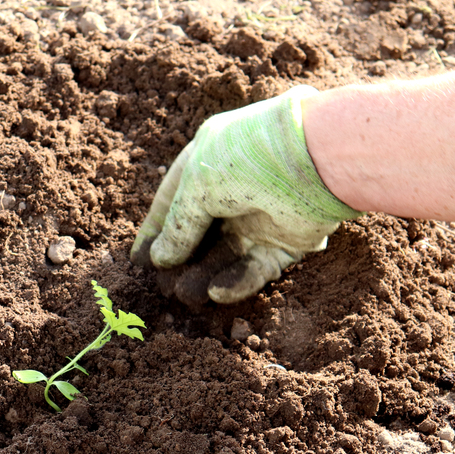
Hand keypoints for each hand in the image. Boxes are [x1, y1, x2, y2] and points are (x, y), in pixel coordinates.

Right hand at [131, 84, 359, 303]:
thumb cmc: (247, 158)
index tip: (139, 263)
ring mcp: (260, 215)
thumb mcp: (197, 189)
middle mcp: (234, 188)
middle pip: (199, 233)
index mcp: (209, 161)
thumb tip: (159, 259)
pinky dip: (238, 280)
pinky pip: (257, 266)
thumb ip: (177, 226)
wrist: (315, 158)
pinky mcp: (286, 240)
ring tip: (187, 295)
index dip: (155, 232)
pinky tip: (218, 292)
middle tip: (163, 288)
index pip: (173, 202)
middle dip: (180, 261)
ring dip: (204, 275)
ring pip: (226, 254)